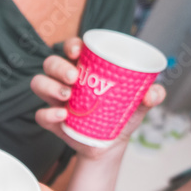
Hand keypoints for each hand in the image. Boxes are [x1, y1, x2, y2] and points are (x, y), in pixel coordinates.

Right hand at [31, 37, 164, 159]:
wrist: (110, 145)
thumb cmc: (122, 116)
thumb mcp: (139, 104)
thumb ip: (152, 95)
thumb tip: (152, 93)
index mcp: (86, 68)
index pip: (72, 48)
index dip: (71, 45)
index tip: (77, 52)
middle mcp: (66, 80)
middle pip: (51, 63)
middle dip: (58, 67)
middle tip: (74, 78)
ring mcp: (55, 99)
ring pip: (38, 83)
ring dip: (49, 86)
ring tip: (67, 96)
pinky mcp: (51, 120)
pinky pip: (40, 114)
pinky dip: (48, 114)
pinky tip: (62, 117)